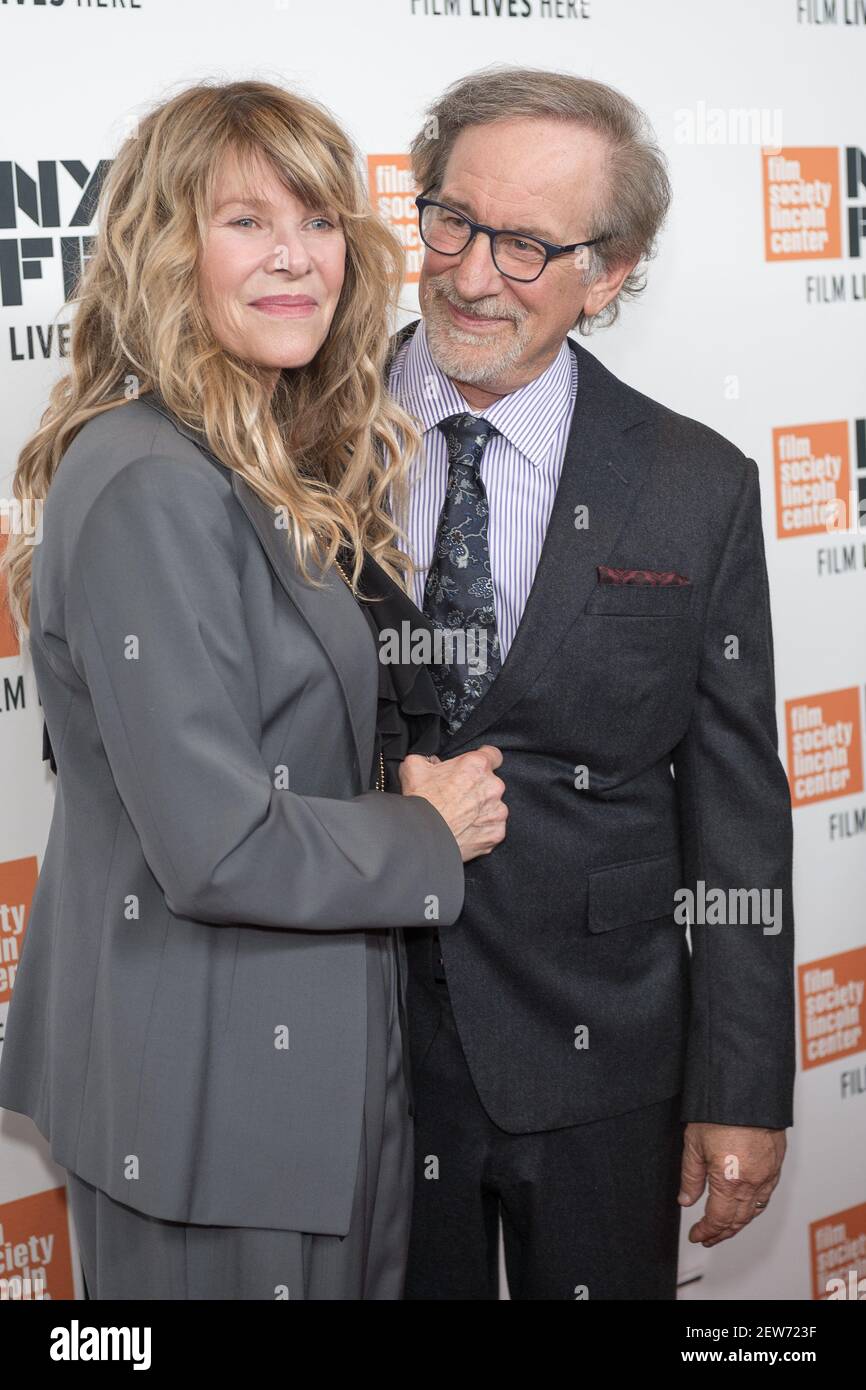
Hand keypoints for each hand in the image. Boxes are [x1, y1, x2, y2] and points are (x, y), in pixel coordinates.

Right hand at [398, 746, 507, 861]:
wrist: (423, 836)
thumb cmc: (422, 803)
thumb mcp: (414, 767)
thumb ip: (428, 758)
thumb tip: (431, 761)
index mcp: (477, 766)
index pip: (493, 754)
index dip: (484, 759)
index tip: (477, 768)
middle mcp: (493, 786)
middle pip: (492, 783)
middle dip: (478, 788)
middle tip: (458, 796)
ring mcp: (498, 811)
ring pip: (494, 806)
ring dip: (481, 809)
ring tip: (461, 816)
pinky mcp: (497, 832)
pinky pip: (493, 827)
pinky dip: (482, 828)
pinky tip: (465, 829)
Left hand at [679, 1122, 786, 1246]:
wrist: (747, 1091)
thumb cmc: (720, 1112)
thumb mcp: (694, 1144)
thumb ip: (690, 1177)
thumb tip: (686, 1200)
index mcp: (730, 1181)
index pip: (718, 1220)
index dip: (706, 1231)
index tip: (697, 1234)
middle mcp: (752, 1182)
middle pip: (738, 1220)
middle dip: (722, 1233)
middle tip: (709, 1237)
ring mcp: (768, 1174)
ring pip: (755, 1211)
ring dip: (739, 1223)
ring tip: (725, 1227)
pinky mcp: (776, 1164)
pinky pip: (767, 1195)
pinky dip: (755, 1207)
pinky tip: (747, 1206)